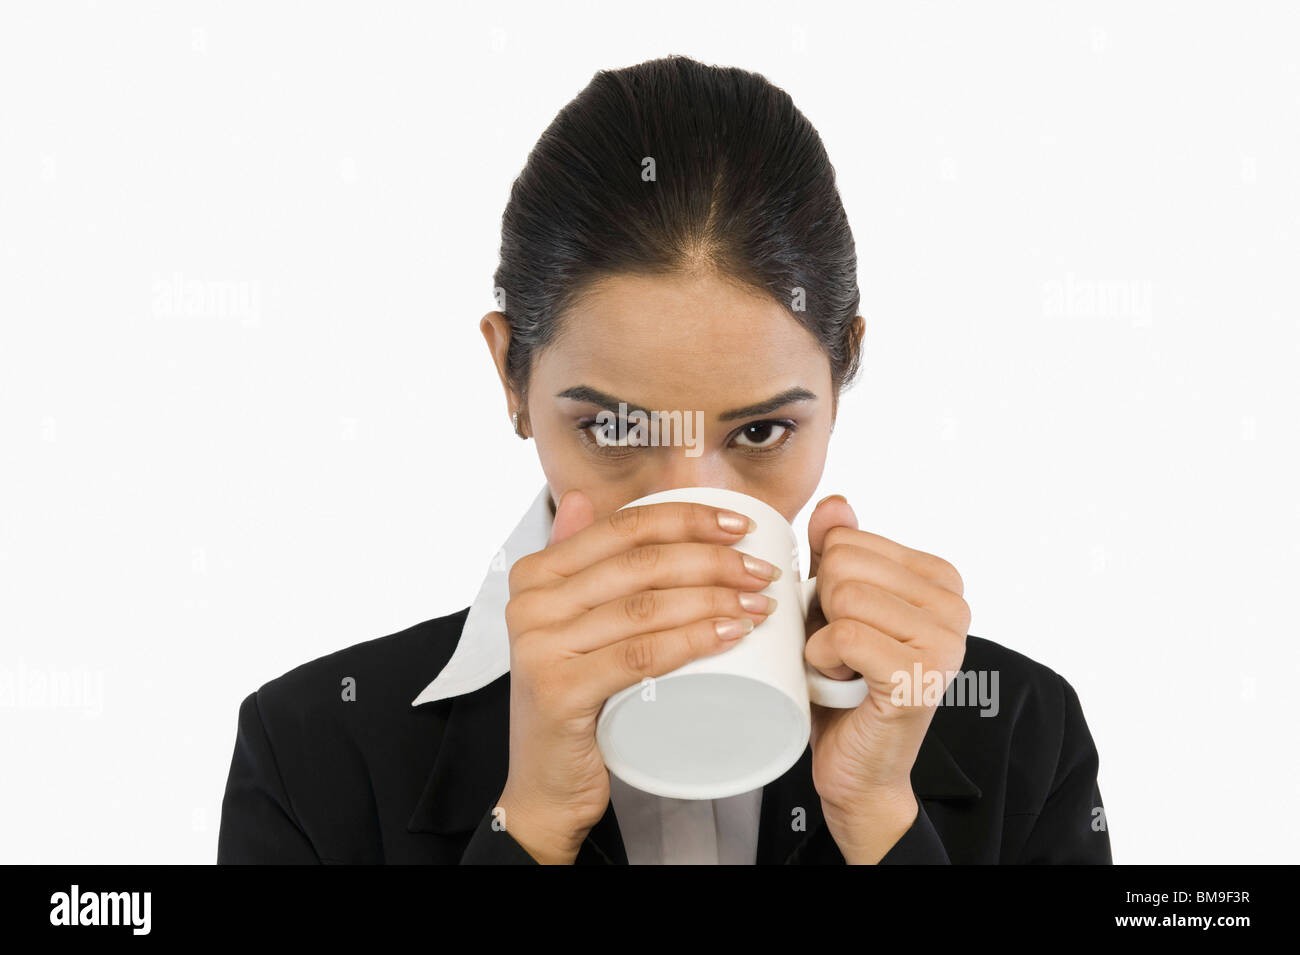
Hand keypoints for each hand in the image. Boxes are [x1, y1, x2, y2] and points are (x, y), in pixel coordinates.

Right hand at [496, 489, 782, 862]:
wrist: (546, 785)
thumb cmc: (576, 701)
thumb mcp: (569, 625)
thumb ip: (574, 562)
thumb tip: (587, 499)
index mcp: (536, 573)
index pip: (623, 528)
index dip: (687, 519)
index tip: (741, 527)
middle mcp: (529, 601)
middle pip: (640, 564)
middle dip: (713, 561)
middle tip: (762, 574)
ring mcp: (539, 645)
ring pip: (645, 607)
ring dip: (713, 599)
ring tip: (758, 605)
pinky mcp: (557, 689)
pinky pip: (639, 654)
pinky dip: (690, 640)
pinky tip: (729, 634)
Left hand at [802, 494, 970, 862]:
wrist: (856, 766)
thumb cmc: (844, 681)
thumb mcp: (834, 605)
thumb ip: (837, 550)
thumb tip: (836, 503)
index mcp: (940, 578)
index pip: (847, 539)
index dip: (824, 585)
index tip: (845, 625)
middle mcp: (955, 605)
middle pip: (842, 563)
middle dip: (820, 610)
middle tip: (842, 651)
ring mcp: (944, 642)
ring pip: (842, 596)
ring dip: (821, 639)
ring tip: (844, 668)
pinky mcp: (919, 677)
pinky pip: (842, 637)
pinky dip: (822, 663)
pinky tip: (843, 685)